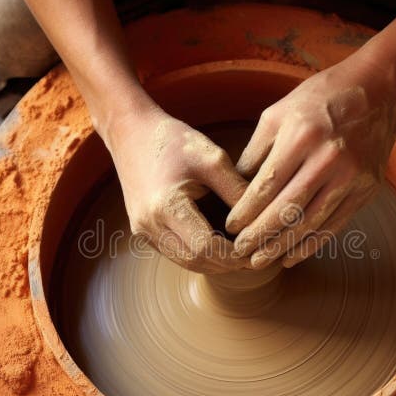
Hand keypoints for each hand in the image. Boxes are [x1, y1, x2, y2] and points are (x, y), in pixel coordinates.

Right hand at [107, 107, 248, 273]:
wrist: (131, 133)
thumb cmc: (173, 140)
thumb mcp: (213, 158)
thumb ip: (238, 190)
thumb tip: (264, 218)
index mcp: (166, 205)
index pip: (206, 247)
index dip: (234, 254)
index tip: (257, 247)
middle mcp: (149, 224)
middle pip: (195, 261)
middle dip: (226, 263)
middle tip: (254, 254)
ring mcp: (143, 230)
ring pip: (185, 261)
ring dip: (214, 262)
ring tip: (241, 252)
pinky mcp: (143, 230)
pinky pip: (175, 252)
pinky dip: (199, 254)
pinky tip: (220, 245)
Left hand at [226, 63, 395, 268]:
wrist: (376, 90)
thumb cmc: (318, 100)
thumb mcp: (277, 114)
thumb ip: (255, 152)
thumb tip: (234, 190)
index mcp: (301, 137)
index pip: (266, 185)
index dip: (246, 212)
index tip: (230, 228)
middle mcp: (328, 159)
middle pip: (287, 209)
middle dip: (260, 236)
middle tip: (240, 253)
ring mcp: (351, 177)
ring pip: (310, 223)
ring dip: (282, 247)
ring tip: (260, 262)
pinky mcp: (366, 190)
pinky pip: (334, 225)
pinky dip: (311, 244)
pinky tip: (290, 256)